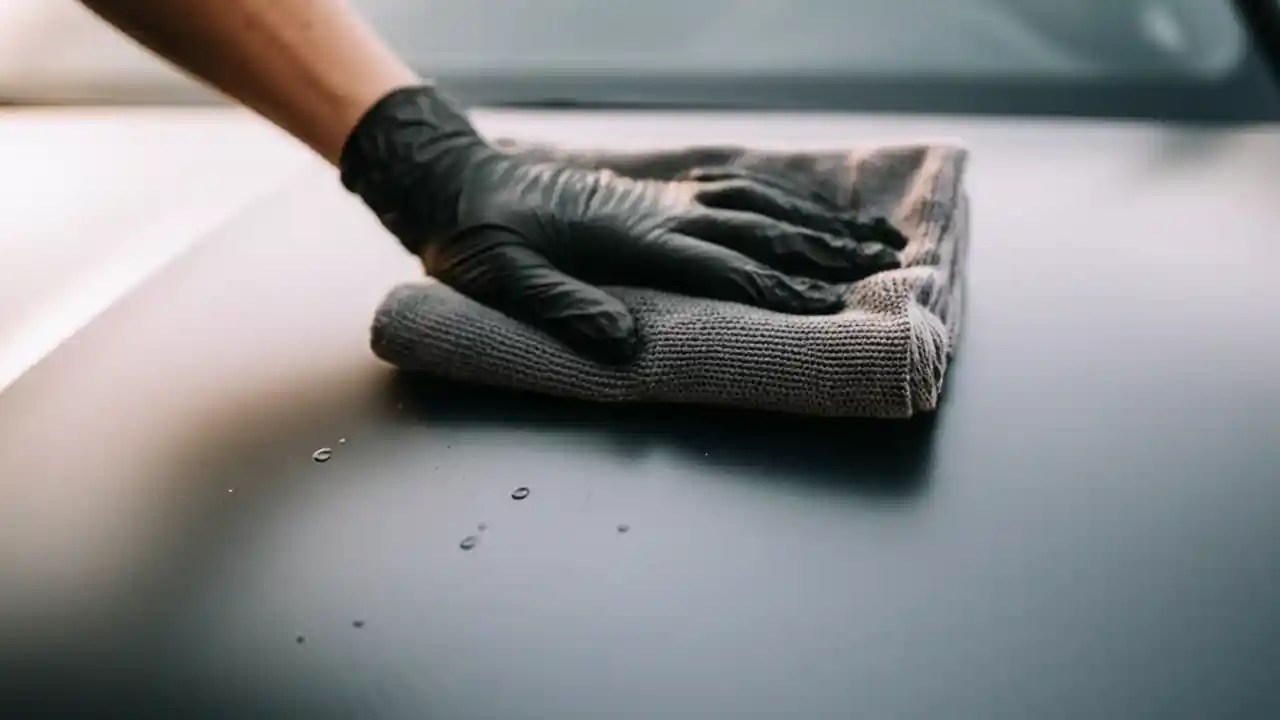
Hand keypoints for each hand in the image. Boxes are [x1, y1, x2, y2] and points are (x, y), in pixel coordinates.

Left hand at [341, 86, 904, 362]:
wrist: (456, 182)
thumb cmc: (478, 240)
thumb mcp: (506, 284)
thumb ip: (567, 312)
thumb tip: (629, 347)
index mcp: (636, 240)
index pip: (727, 270)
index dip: (783, 290)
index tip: (838, 305)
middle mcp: (661, 213)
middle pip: (760, 231)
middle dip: (826, 250)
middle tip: (887, 263)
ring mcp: (659, 197)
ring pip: (755, 204)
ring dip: (815, 220)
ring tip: (870, 231)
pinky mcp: (650, 192)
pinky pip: (729, 187)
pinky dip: (774, 197)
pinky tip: (795, 206)